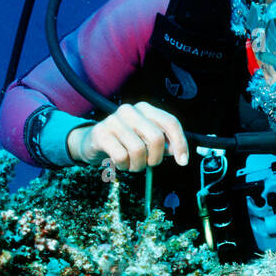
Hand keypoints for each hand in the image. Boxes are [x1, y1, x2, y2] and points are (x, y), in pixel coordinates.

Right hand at [67, 102, 189, 170]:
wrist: (92, 143)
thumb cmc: (124, 142)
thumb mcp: (145, 139)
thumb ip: (163, 143)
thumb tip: (177, 153)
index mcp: (145, 109)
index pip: (170, 122)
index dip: (180, 143)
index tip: (182, 161)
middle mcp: (130, 110)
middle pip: (156, 138)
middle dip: (156, 158)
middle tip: (149, 163)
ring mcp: (114, 120)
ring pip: (138, 150)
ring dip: (138, 165)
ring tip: (132, 164)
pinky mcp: (101, 133)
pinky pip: (121, 156)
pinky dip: (124, 166)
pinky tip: (120, 163)